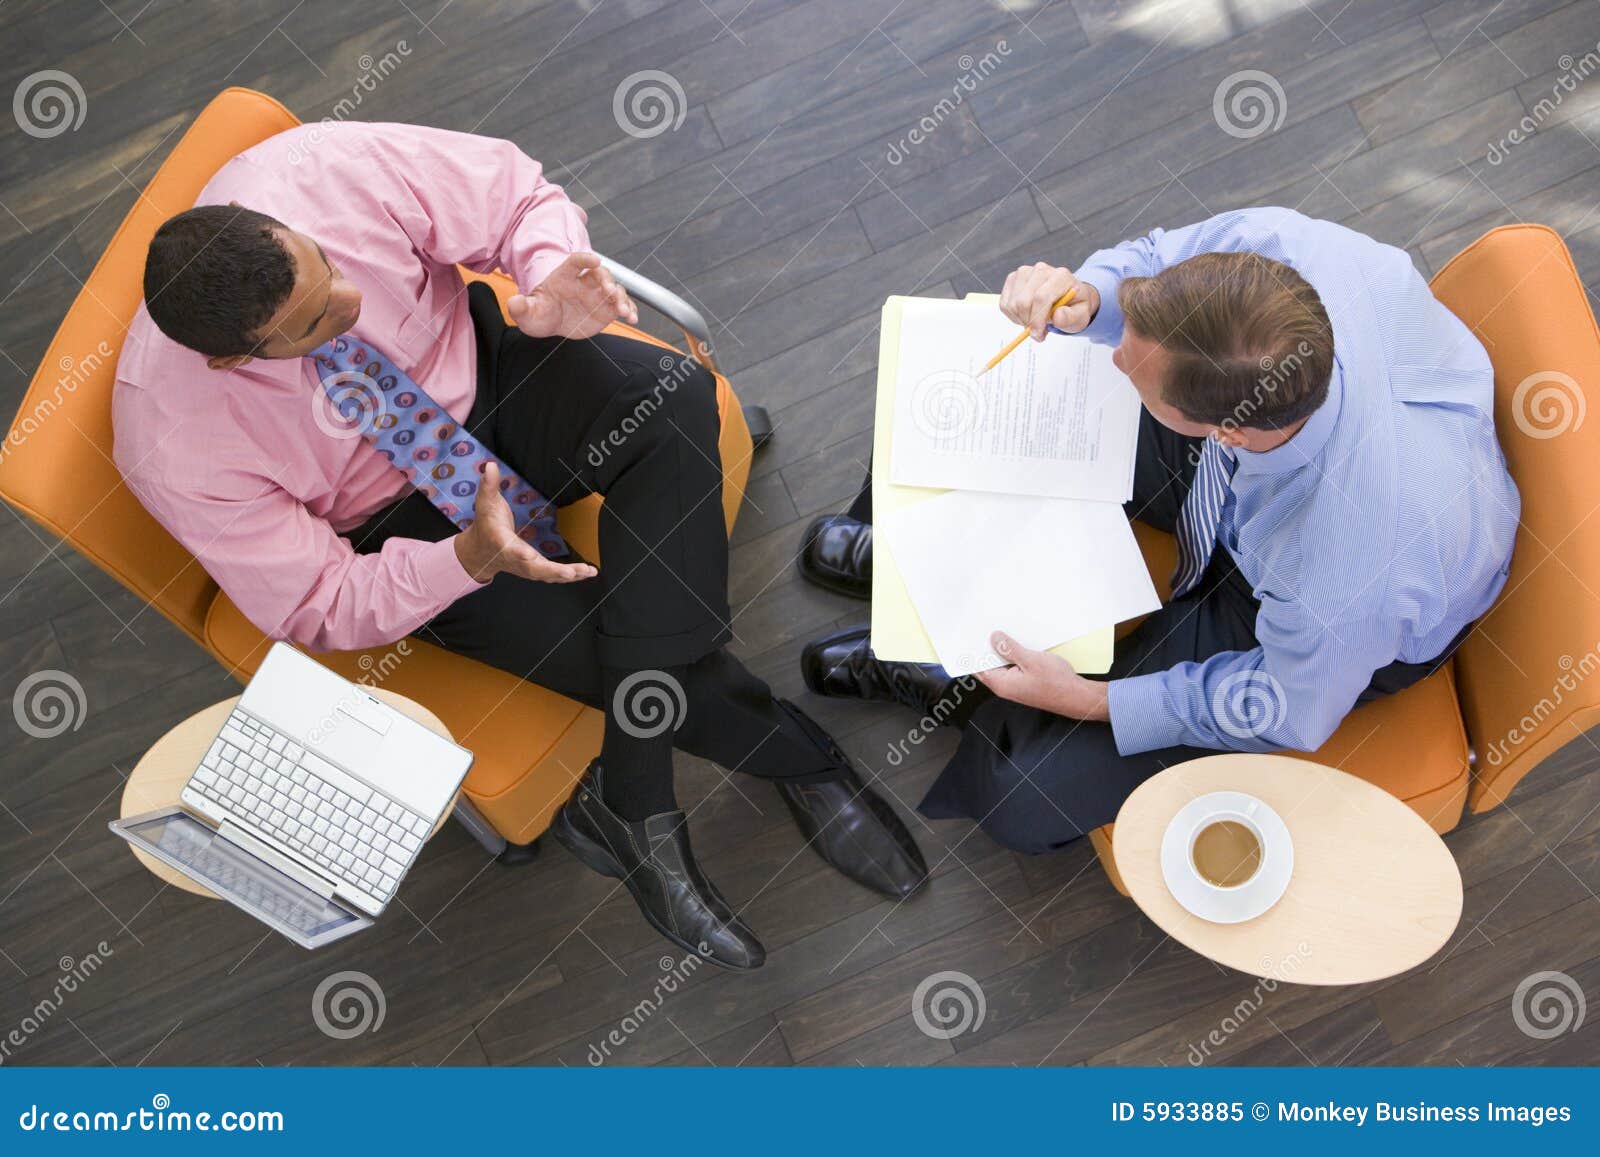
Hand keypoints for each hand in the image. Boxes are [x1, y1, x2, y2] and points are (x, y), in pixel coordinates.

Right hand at [453, 462, 597, 583]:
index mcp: (501, 542)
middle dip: (552, 571)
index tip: (527, 554)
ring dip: (568, 574)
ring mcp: (526, 567)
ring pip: (547, 574)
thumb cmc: (486, 525)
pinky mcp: (536, 570)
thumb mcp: (485, 503)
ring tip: (586, 571)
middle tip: (569, 572)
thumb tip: (490, 465)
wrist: (481, 552)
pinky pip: (553, 575)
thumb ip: (488, 485)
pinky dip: (571, 575)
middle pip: (533, 568)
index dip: (518, 553)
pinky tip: (587, 572)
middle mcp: (515, 559)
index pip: (509, 548)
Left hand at [506, 252, 637, 339]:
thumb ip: (521, 307)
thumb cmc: (539, 313)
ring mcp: (598, 294)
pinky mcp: (607, 309)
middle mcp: (584, 282)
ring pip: (614, 289)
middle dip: (607, 279)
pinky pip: (622, 306)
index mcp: (564, 277)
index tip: (594, 260)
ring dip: (621, 298)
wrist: (552, 323)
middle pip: (599, 273)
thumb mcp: (527, 313)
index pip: (575, 261)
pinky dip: (630, 310)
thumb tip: (514, 302)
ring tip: (624, 311)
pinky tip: (633, 319)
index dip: (584, 259)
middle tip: (610, 290)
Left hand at [975, 631, 1108, 720]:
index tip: (968, 636)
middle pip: (988, 664)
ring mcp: (1015, 685)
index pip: (977, 667)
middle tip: (983, 627)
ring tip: (1000, 631)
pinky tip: (1016, 642)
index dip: (972, 651)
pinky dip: (1012, 655)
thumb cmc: (1056, 682)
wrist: (1077, 696)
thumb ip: (1009, 649)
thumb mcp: (1030, 660)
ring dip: (1001, 650)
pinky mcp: (1025, 681)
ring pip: (1002, 664)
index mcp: (1001, 684)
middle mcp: (1005, 686)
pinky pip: (1013, 666)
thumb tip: (993, 638)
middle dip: (986, 647)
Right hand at [998, 262, 1099, 339]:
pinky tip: (1026, 315)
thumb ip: (1070, 317)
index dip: (1037, 320)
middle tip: (1038, 333)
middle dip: (1029, 322)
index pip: (1041, 297)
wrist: (1068, 297)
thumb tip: (1058, 316)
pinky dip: (1013, 315)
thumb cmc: (1074, 306)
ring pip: (1012, 304)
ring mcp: (1025, 272)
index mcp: (1061, 276)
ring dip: (1021, 319)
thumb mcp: (1080, 316)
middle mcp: (1041, 270)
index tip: (1038, 335)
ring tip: (1034, 322)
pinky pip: (1005, 303)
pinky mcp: (1013, 279)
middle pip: (1024, 301)